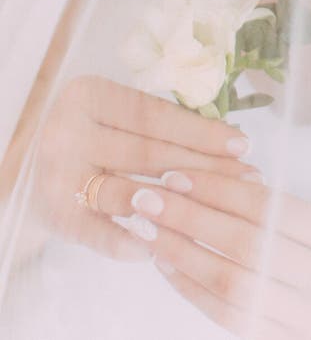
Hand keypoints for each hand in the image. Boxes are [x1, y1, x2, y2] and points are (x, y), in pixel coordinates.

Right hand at [32, 76, 258, 261]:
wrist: (33, 165)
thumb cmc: (96, 133)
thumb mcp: (121, 115)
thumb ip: (164, 123)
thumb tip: (234, 140)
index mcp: (88, 95)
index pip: (155, 115)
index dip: (202, 131)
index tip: (244, 144)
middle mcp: (66, 131)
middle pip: (148, 152)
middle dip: (203, 168)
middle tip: (248, 178)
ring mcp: (55, 175)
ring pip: (128, 191)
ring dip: (177, 205)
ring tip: (221, 211)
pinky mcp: (52, 215)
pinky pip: (99, 233)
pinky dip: (131, 241)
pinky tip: (166, 245)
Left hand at [89, 166, 310, 339]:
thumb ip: (291, 213)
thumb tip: (221, 182)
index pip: (269, 208)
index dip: (219, 188)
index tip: (178, 172)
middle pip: (246, 244)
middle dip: (190, 217)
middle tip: (147, 195)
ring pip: (233, 285)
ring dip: (183, 255)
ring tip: (148, 230)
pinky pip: (232, 319)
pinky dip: (193, 292)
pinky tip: (168, 267)